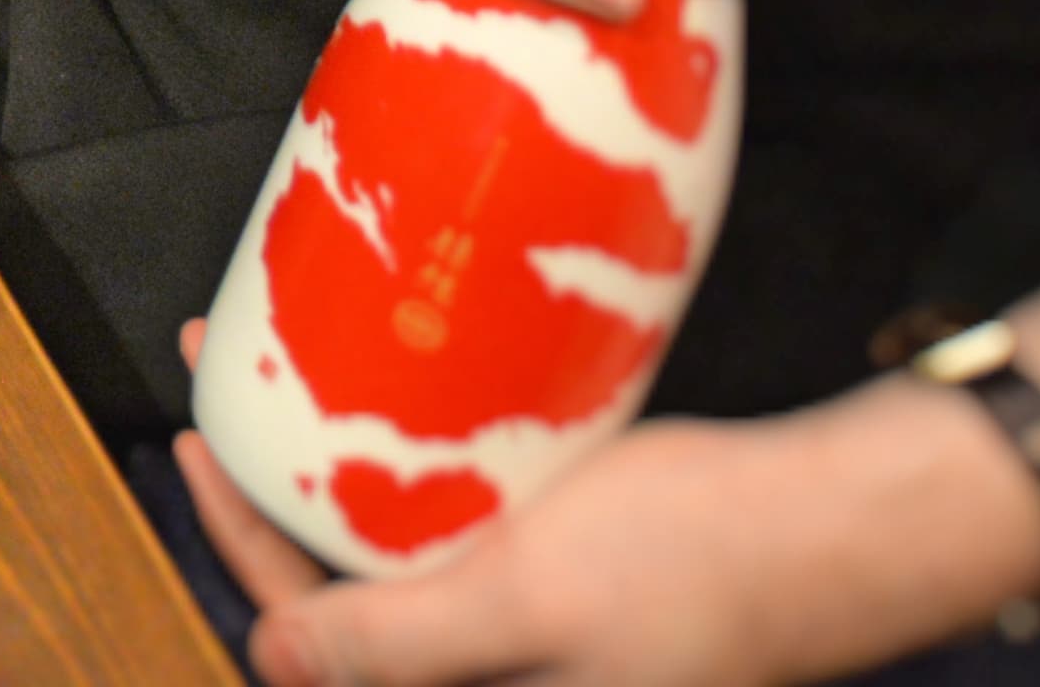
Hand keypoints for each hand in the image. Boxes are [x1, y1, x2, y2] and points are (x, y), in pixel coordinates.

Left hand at [175, 375, 1039, 686]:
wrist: (844, 524)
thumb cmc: (705, 558)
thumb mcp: (529, 598)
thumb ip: (400, 644)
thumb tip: (274, 656)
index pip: (315, 642)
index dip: (241, 540)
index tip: (196, 436)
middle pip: (350, 602)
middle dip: (279, 496)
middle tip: (238, 384)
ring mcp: (543, 648)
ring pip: (400, 570)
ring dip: (339, 486)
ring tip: (301, 389)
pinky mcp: (572, 599)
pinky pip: (461, 550)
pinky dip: (414, 489)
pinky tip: (396, 423)